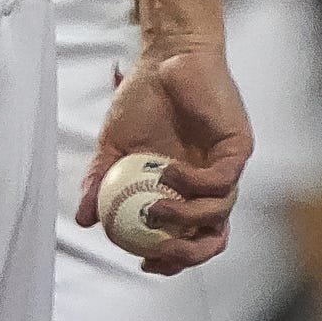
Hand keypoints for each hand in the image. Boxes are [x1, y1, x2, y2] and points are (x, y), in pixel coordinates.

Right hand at [80, 43, 252, 272]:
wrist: (166, 57)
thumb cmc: (143, 99)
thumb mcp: (114, 146)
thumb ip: (101, 181)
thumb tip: (83, 219)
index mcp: (185, 192)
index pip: (189, 239)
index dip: (172, 261)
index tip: (144, 263)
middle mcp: (210, 186)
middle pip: (213, 239)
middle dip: (188, 256)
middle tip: (156, 252)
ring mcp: (225, 168)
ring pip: (220, 214)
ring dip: (185, 219)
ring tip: (154, 208)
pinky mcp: (238, 148)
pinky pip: (222, 180)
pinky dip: (194, 183)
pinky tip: (169, 171)